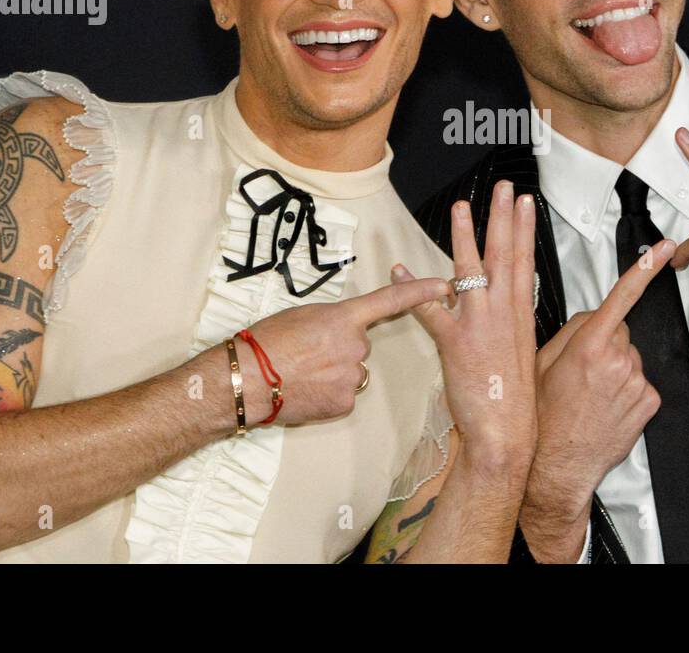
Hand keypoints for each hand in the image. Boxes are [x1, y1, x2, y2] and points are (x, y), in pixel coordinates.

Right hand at [236, 275, 448, 425]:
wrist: (244, 381)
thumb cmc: (264, 344)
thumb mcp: (300, 317)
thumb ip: (331, 322)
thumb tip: (339, 333)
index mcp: (343, 318)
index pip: (391, 300)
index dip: (421, 291)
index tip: (445, 286)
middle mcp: (355, 346)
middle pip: (360, 345)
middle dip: (340, 349)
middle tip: (307, 354)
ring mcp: (352, 376)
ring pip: (352, 371)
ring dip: (334, 372)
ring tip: (301, 374)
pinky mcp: (345, 403)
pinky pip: (344, 395)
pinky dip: (328, 394)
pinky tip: (305, 391)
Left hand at [396, 180, 537, 473]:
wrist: (506, 430)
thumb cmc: (513, 394)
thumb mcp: (520, 347)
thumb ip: (510, 317)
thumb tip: (503, 297)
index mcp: (520, 312)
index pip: (524, 259)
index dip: (523, 226)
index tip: (523, 200)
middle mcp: (503, 312)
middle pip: (503, 254)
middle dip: (502, 217)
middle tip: (502, 187)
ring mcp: (479, 325)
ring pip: (470, 272)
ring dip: (464, 238)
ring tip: (460, 208)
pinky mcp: (455, 343)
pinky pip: (429, 310)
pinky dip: (412, 290)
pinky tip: (400, 270)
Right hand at [519, 240, 673, 558]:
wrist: (555, 464)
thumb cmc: (544, 417)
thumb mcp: (541, 363)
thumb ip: (570, 330)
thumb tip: (591, 316)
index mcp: (589, 345)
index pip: (622, 296)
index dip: (644, 268)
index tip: (663, 249)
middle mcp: (617, 361)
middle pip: (621, 332)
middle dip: (606, 343)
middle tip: (583, 371)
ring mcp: (636, 382)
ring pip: (632, 358)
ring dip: (616, 369)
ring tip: (592, 393)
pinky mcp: (649, 402)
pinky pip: (641, 382)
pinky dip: (627, 390)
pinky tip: (607, 405)